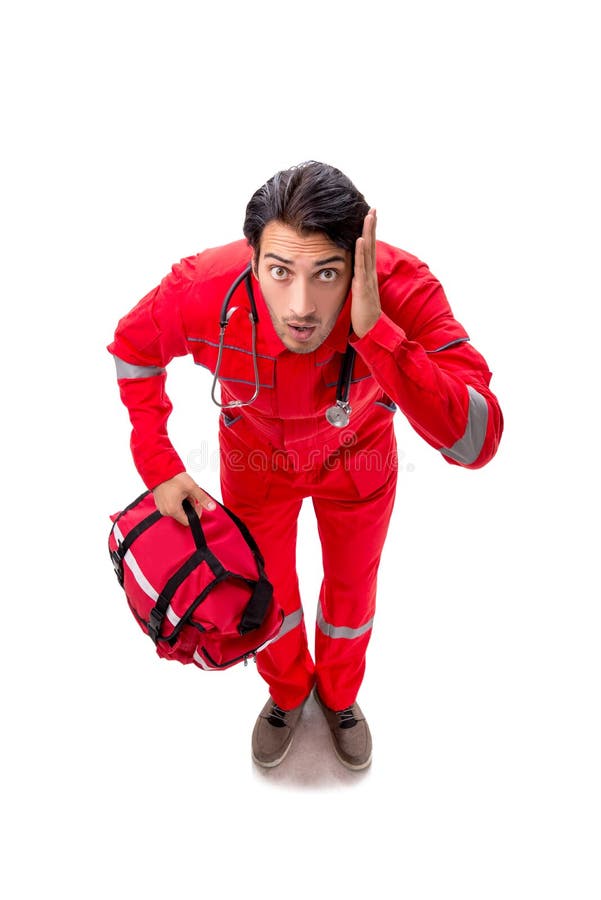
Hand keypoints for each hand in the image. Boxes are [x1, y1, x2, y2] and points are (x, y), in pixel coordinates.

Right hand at [152, 472, 215, 526]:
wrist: (160, 470)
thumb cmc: (173, 478)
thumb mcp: (192, 487)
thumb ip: (203, 498)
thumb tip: (212, 507)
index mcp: (173, 510)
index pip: (188, 521)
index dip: (195, 513)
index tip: (197, 503)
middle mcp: (166, 512)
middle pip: (183, 516)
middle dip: (190, 506)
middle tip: (189, 494)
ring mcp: (161, 508)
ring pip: (178, 511)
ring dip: (184, 503)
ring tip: (183, 492)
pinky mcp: (159, 504)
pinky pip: (171, 507)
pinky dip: (176, 502)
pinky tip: (177, 492)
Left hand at [351, 208, 380, 338]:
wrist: (370, 329)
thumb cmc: (362, 312)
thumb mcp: (358, 291)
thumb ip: (355, 280)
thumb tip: (349, 270)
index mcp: (367, 273)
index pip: (367, 249)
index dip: (369, 233)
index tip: (369, 216)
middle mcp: (370, 273)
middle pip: (370, 245)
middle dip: (371, 227)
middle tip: (372, 209)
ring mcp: (368, 279)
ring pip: (368, 252)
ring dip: (368, 233)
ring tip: (369, 217)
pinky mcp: (363, 287)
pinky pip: (362, 267)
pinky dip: (361, 253)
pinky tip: (360, 240)